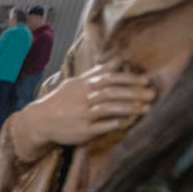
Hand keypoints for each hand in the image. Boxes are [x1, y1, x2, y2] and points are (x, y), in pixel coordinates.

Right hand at [20, 63, 154, 150]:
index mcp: (83, 85)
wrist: (40, 121)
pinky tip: (125, 121)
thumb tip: (118, 59)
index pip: (109, 78)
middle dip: (134, 93)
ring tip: (146, 109)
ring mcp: (82, 115)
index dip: (129, 79)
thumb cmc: (61, 101)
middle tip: (152, 94)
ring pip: (107, 108)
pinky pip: (99, 127)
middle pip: (111, 93)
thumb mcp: (76, 83)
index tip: (146, 80)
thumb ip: (98, 73)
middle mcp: (83, 99)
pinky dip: (112, 123)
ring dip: (129, 108)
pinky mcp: (81, 131)